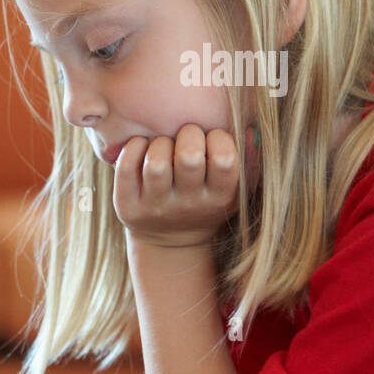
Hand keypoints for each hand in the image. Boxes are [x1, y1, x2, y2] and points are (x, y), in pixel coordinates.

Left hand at [113, 123, 257, 248]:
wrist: (170, 243)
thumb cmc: (206, 203)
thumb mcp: (235, 191)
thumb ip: (248, 162)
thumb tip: (248, 130)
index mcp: (219, 198)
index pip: (224, 160)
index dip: (219, 138)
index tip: (212, 137)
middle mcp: (187, 205)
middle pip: (189, 157)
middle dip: (189, 134)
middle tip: (186, 136)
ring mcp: (155, 207)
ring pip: (156, 162)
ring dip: (160, 142)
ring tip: (164, 145)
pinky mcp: (127, 206)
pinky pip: (125, 168)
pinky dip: (133, 147)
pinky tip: (142, 147)